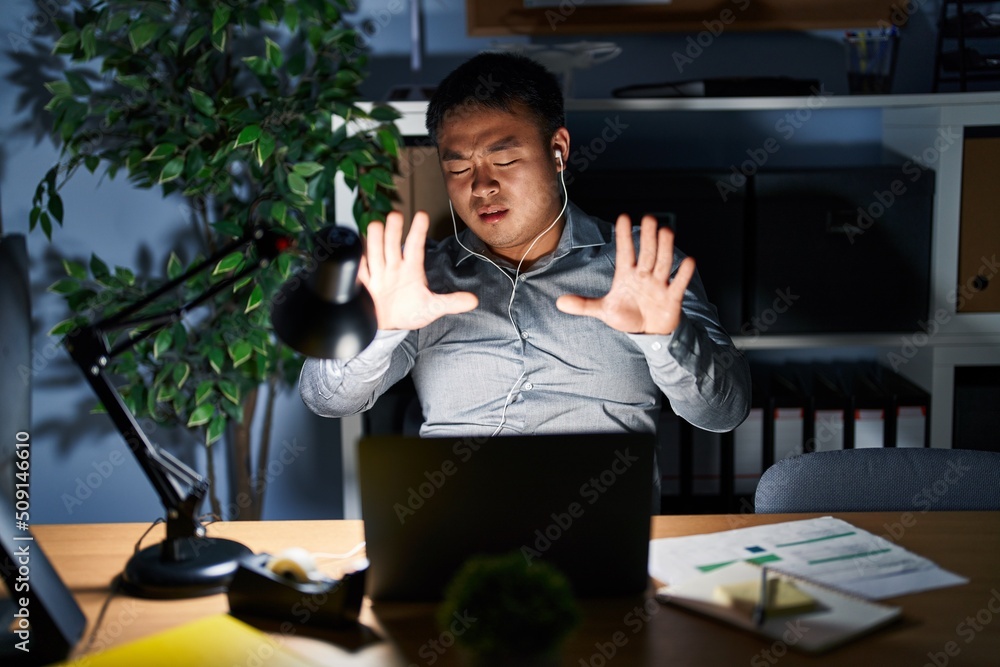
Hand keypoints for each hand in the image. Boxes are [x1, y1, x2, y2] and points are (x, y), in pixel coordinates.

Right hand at [359, 211, 477, 329]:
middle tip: (395, 215)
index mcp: (411, 268)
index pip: (416, 246)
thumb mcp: (432, 308)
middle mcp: (393, 266)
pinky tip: (356, 248)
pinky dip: (358, 261)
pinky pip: (359, 270)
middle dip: (393, 230)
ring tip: (376, 225)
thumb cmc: (409, 311)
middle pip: (392, 244)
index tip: (422, 215)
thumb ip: (451, 303)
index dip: (418, 231)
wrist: (388, 326)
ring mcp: (377, 273)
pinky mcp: (364, 283)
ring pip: (375, 252)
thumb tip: (474, 301)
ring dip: (374, 239)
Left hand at [556, 214, 694, 334]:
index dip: (624, 236)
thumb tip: (559, 302)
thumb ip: (584, 305)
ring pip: (663, 264)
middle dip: (648, 237)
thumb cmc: (627, 317)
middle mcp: (644, 276)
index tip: (623, 218)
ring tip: (666, 231)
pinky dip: (684, 274)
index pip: (625, 252)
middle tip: (649, 218)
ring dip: (665, 248)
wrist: (648, 333)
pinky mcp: (672, 298)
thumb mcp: (603, 311)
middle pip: (647, 254)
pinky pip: (679, 284)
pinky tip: (689, 261)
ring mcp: (659, 285)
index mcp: (627, 276)